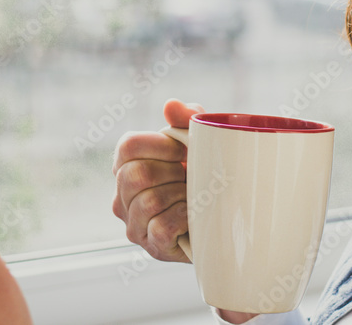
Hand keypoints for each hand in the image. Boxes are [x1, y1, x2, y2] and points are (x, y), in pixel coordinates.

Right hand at [112, 99, 201, 262]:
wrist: (230, 217)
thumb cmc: (206, 174)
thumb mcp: (201, 141)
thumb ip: (187, 118)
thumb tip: (171, 105)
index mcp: (127, 164)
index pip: (128, 146)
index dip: (160, 145)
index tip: (185, 150)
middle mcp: (121, 195)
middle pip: (134, 174)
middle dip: (172, 173)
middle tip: (191, 177)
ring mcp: (134, 224)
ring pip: (148, 202)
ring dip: (180, 196)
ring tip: (193, 197)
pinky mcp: (152, 247)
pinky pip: (161, 227)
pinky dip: (184, 218)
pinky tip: (194, 217)